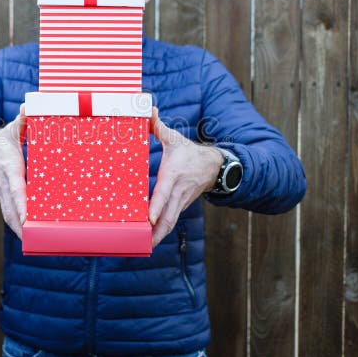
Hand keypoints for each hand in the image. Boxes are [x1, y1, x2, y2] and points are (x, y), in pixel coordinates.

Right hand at [0, 104, 27, 238]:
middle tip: (33, 240)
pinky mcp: (1, 197)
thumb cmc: (0, 141)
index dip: (21, 203)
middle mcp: (3, 184)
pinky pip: (8, 214)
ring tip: (33, 244)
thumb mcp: (11, 129)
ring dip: (19, 230)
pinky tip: (28, 236)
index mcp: (9, 168)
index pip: (15, 188)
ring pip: (8, 215)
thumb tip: (30, 104)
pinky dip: (16, 226)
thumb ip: (22, 119)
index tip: (27, 218)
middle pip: (11, 209)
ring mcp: (0, 193)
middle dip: (20, 225)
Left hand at [149, 107, 223, 246]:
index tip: (149, 218)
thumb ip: (157, 126)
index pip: (164, 192)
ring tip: (142, 248)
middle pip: (168, 216)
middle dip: (156, 232)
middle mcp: (178, 191)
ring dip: (158, 237)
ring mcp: (181, 202)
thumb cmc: (189, 152)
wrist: (215, 166)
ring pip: (170, 223)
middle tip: (142, 244)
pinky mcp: (180, 207)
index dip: (157, 206)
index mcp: (174, 174)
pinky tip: (149, 240)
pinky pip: (170, 221)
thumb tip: (147, 108)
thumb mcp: (174, 138)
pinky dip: (161, 232)